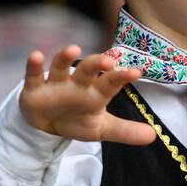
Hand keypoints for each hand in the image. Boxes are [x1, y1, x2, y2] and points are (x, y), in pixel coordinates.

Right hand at [18, 45, 156, 145]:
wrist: (46, 126)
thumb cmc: (77, 120)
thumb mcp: (101, 129)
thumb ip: (125, 131)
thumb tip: (153, 136)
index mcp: (95, 92)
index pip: (111, 82)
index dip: (122, 77)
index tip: (136, 72)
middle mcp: (77, 83)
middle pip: (87, 69)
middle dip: (96, 64)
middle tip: (109, 60)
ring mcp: (55, 84)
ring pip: (60, 67)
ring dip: (65, 57)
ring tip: (73, 49)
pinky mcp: (34, 89)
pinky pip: (33, 75)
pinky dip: (33, 66)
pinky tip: (36, 55)